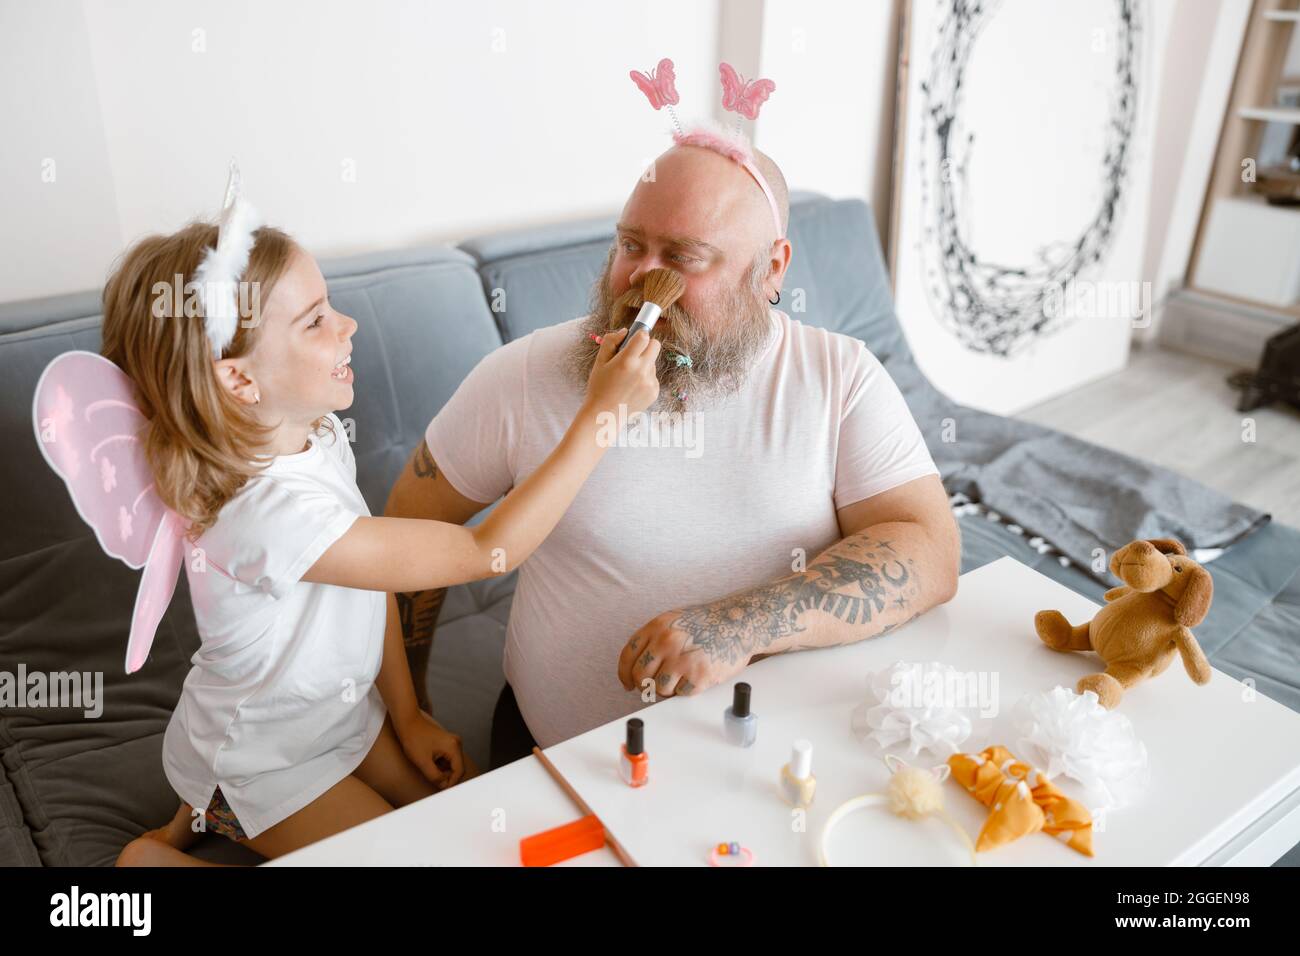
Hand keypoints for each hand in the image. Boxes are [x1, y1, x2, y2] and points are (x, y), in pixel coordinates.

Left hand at [396, 710, 465, 789]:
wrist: (407, 722)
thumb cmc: (413, 738)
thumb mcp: (423, 762)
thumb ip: (435, 777)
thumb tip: (443, 785)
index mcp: (453, 747)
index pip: (459, 771)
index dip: (451, 783)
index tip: (442, 790)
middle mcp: (456, 743)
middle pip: (457, 767)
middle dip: (447, 777)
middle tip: (434, 782)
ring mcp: (452, 741)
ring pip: (452, 763)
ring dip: (443, 770)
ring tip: (429, 770)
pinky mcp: (446, 742)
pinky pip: (448, 758)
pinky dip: (440, 764)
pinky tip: (429, 763)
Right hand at [583, 327, 660, 417]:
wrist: (604, 416)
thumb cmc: (599, 388)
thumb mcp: (599, 362)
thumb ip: (611, 341)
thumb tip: (625, 331)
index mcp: (627, 361)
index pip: (644, 336)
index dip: (639, 334)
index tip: (634, 337)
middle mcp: (642, 370)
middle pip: (656, 345)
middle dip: (646, 345)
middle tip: (634, 353)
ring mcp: (650, 382)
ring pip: (653, 362)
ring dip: (644, 364)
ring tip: (627, 377)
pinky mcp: (654, 392)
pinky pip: (653, 376)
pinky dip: (645, 378)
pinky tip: (632, 387)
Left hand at [616, 609, 749, 699]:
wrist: (739, 623)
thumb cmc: (708, 623)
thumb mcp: (674, 621)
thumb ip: (654, 640)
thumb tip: (636, 668)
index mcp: (657, 627)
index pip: (628, 656)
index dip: (625, 674)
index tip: (628, 683)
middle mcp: (666, 642)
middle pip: (640, 676)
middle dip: (646, 686)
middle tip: (657, 686)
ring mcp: (682, 659)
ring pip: (659, 689)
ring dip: (668, 689)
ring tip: (681, 678)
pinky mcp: (699, 675)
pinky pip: (682, 694)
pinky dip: (687, 690)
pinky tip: (696, 677)